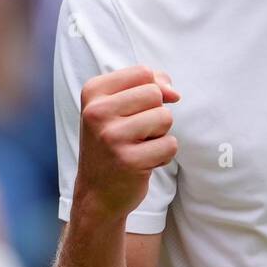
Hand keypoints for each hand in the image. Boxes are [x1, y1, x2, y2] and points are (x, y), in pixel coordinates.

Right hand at [74, 65, 179, 221]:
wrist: (97, 193)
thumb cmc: (114, 142)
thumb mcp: (120, 106)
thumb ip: (150, 85)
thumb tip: (174, 93)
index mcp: (93, 92)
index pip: (143, 73)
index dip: (152, 90)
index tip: (135, 111)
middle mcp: (96, 112)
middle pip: (155, 94)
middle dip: (155, 114)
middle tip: (135, 133)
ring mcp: (111, 137)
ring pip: (165, 118)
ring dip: (160, 135)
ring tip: (138, 147)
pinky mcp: (129, 161)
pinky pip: (170, 145)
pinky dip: (163, 155)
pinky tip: (142, 163)